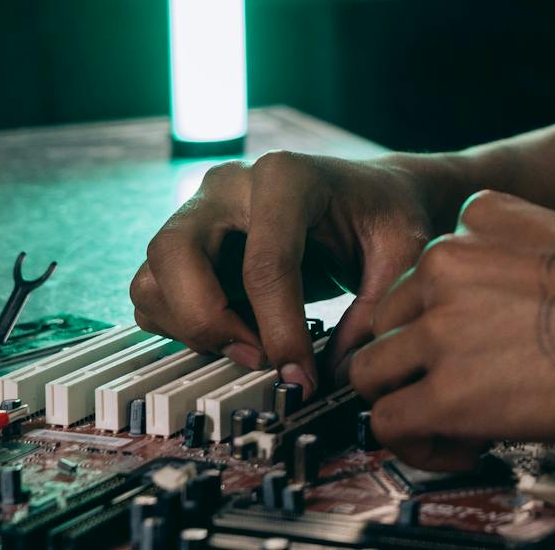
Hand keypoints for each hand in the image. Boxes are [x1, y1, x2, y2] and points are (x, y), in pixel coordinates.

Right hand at [131, 151, 459, 393]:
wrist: (373, 194)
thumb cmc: (386, 215)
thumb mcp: (403, 253)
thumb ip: (375, 310)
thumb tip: (331, 375)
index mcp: (286, 177)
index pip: (264, 262)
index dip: (278, 329)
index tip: (299, 377)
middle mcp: (230, 184)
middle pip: (174, 254)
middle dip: (208, 321)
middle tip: (256, 359)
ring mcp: (200, 210)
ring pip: (151, 276)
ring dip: (189, 327)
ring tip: (251, 348)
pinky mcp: (188, 242)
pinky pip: (154, 292)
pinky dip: (180, 326)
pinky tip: (235, 334)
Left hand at [349, 192, 554, 470]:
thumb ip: (505, 256)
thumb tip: (482, 316)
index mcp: (474, 221)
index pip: (414, 278)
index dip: (434, 324)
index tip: (464, 353)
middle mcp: (445, 265)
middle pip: (384, 325)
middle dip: (413, 365)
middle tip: (457, 395)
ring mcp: (443, 327)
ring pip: (371, 376)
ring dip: (406, 405)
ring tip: (456, 426)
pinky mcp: (451, 392)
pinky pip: (389, 424)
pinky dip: (416, 444)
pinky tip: (462, 446)